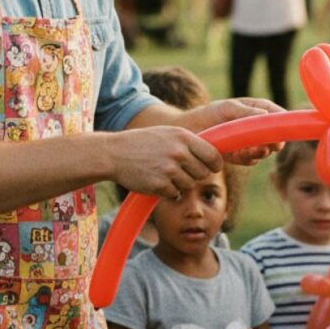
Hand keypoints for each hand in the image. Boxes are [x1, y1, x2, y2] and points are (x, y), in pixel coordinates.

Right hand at [105, 127, 222, 199]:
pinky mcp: (160, 185)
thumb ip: (189, 143)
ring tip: (164, 173)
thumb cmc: (143, 142)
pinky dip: (168, 191)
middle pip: (203, 174)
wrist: (115, 153)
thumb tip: (214, 155)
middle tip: (180, 170)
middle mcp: (179, 153)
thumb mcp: (168, 134)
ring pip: (190, 185)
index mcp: (184, 137)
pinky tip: (156, 180)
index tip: (212, 168)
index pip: (213, 156)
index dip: (215, 164)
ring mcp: (169, 170)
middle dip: (195, 174)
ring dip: (180, 183)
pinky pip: (175, 194)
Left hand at [174, 98, 284, 165]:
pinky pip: (252, 160)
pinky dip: (247, 159)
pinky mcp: (241, 155)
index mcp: (255, 109)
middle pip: (275, 135)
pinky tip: (237, 156)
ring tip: (247, 150)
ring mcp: (250, 142)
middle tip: (268, 146)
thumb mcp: (226, 108)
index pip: (276, 114)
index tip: (283, 130)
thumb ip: (245, 112)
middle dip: (273, 142)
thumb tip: (265, 114)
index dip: (282, 122)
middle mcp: (256, 126)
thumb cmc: (208, 114)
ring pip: (265, 150)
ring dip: (259, 152)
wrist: (191, 131)